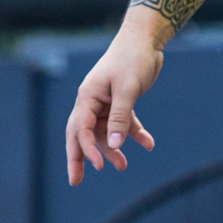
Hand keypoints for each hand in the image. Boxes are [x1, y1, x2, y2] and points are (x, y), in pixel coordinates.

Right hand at [65, 11, 169, 183]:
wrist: (145, 40)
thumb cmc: (133, 59)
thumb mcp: (128, 89)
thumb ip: (120, 118)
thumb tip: (115, 145)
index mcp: (87, 96)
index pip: (80, 128)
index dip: (87, 150)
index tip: (99, 167)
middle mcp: (92, 101)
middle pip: (81, 134)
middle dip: (79, 158)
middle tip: (75, 181)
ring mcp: (106, 102)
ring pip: (105, 132)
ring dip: (113, 149)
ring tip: (123, 167)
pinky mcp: (121, 102)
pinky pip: (124, 124)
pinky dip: (134, 134)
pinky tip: (148, 144)